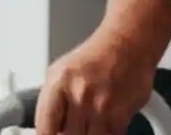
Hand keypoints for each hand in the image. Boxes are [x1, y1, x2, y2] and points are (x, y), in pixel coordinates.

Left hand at [35, 29, 156, 134]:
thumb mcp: (60, 72)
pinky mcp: (121, 114)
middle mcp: (78, 94)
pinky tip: (105, 123)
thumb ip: (52, 100)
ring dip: (90, 133)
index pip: (44, 126)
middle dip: (70, 134)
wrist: (126, 45)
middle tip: (74, 126)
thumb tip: (49, 127)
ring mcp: (100, 105)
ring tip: (90, 123)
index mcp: (58, 83)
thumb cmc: (94, 58)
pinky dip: (107, 133)